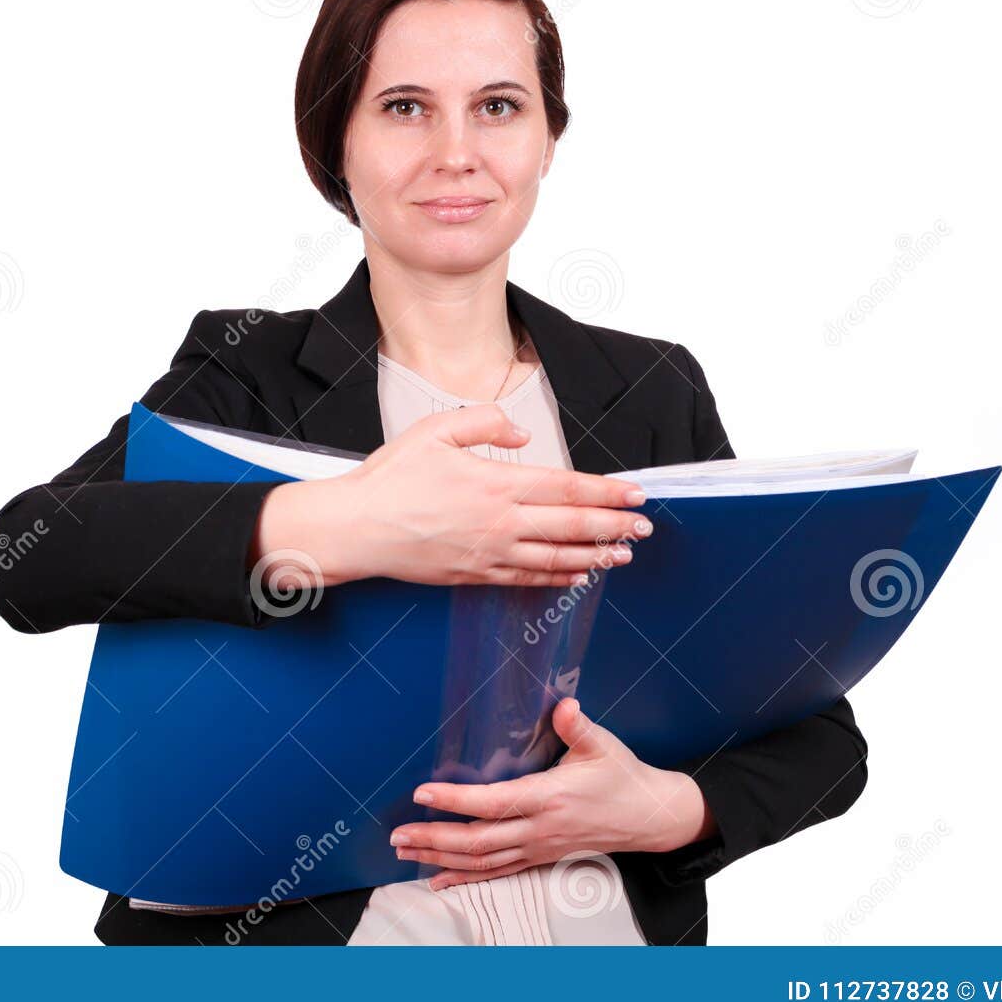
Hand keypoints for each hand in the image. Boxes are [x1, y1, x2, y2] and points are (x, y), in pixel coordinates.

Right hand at [252, 403, 653, 588]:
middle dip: (614, 526)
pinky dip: (557, 577)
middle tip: (644, 527)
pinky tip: (576, 575)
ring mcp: (490, 553)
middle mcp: (501, 522)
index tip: (635, 493)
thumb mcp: (435, 431)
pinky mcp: (475, 574)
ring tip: (623, 555)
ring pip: (557, 557)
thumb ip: (484, 423)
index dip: (607, 492)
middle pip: (573, 525)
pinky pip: (528, 578)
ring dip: (595, 556)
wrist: (356, 528)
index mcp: (496, 483)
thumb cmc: (391, 478)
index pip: (567, 488)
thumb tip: (520, 433)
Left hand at [387, 698, 716, 890]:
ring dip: (440, 857)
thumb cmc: (622, 777)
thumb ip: (578, 727)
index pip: (493, 802)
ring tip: (405, 851)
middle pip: (478, 841)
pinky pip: (497, 873)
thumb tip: (564, 705)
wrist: (649, 817)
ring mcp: (538, 848)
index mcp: (549, 798)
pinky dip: (464, 877)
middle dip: (434, 837)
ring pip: (482, 861)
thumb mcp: (604, 745)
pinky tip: (438, 878)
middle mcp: (539, 829)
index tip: (422, 793)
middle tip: (397, 834)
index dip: (455, 800)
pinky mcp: (540, 857)